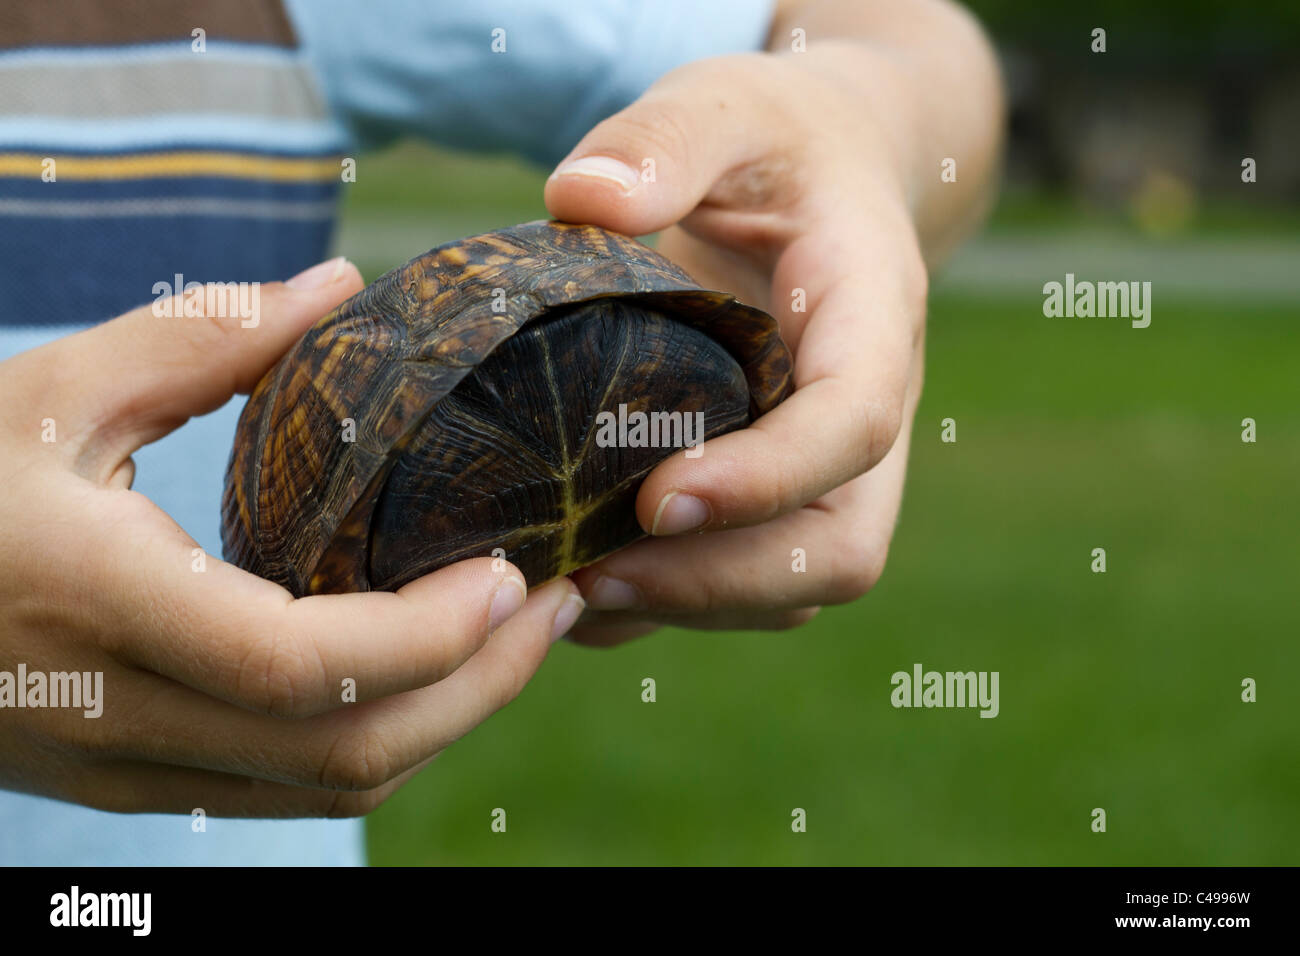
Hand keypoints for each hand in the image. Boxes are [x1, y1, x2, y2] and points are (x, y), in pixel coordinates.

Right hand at [0, 260, 583, 814]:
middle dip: (480, 687)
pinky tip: (430, 666)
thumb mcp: (51, 391)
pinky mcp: (140, 782)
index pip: (300, 669)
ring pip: (332, 789)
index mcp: (97, 603)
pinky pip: (294, 790)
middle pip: (346, 754)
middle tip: (560, 602)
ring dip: (448, 719)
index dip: (429, 638)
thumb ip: (199, 336)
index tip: (513, 573)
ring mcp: (128, 768)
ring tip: (519, 633)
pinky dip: (386, 737)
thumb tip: (335, 286)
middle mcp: (118, 714)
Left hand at [544, 51, 943, 642]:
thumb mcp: (727, 106)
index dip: (770, 478)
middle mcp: (866, 410)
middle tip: (590, 571)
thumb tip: (581, 200)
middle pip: (840, 545)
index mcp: (871, 315)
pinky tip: (574, 575)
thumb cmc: (773, 142)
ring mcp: (827, 464)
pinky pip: (745, 582)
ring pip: (793, 583)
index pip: (856, 420)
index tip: (656, 500)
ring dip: (686, 604)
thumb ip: (667, 138)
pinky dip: (664, 602)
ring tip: (567, 585)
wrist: (815, 182)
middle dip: (722, 580)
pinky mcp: (777, 490)